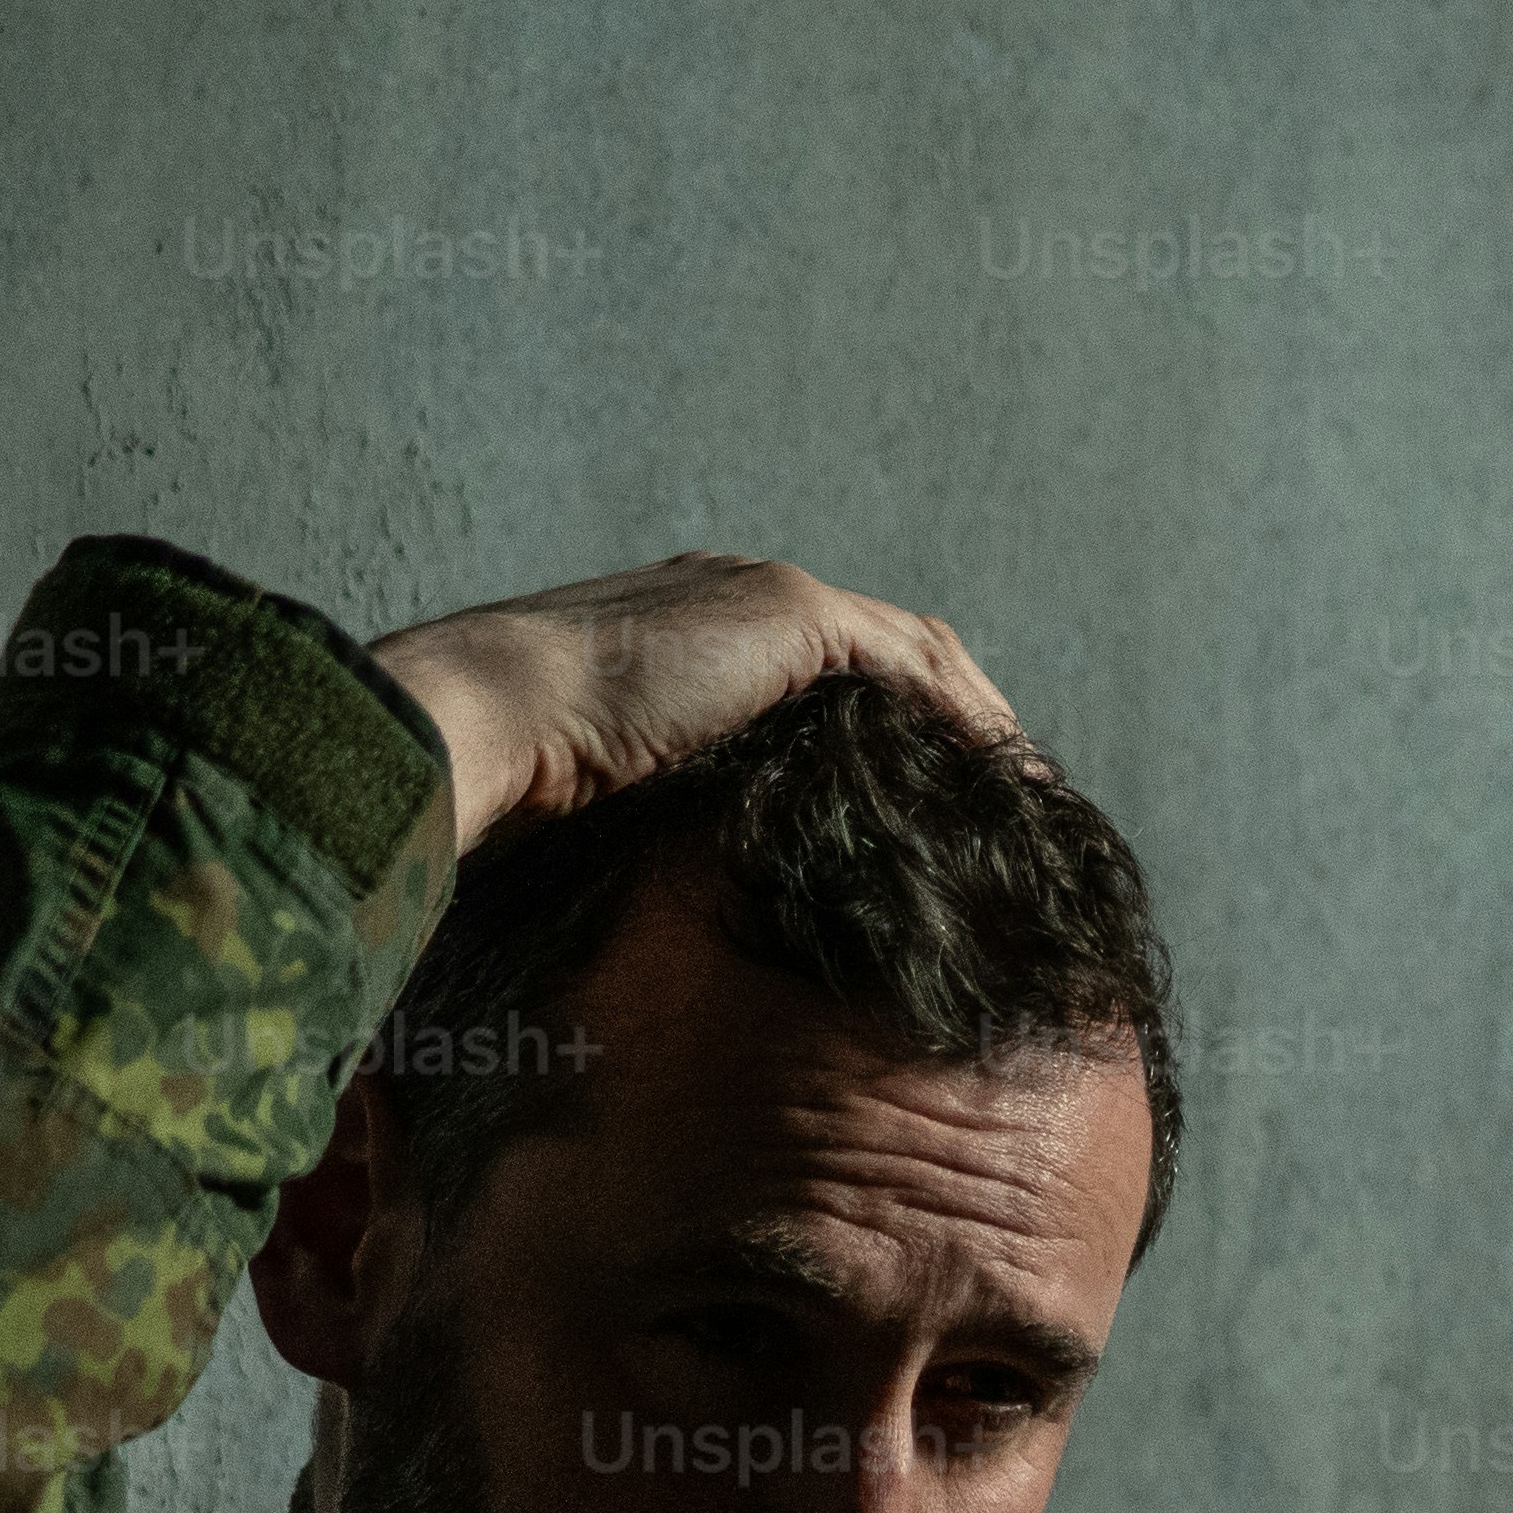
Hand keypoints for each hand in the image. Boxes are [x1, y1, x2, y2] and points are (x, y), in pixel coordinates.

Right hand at [364, 554, 1016, 858]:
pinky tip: (1001, 772)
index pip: (828, 675)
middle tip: (1008, 802)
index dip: (895, 735)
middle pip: (889, 657)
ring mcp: (765, 598)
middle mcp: (736, 599)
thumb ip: (658, 821)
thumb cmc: (515, 784)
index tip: (936, 806)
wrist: (486, 719)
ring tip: (1027, 796)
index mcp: (694, 634)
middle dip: (954, 724)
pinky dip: (962, 714)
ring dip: (977, 723)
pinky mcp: (789, 614)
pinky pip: (913, 663)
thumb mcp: (605, 806)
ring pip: (916, 655)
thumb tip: (664, 914)